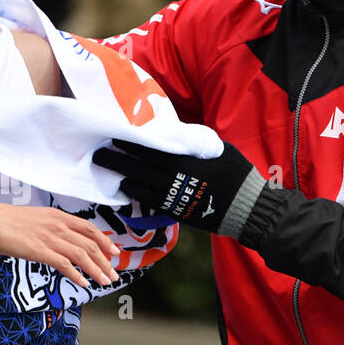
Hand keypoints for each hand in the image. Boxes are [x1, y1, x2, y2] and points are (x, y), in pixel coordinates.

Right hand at [0, 201, 120, 288]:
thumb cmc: (6, 221)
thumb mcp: (35, 219)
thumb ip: (50, 227)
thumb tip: (60, 239)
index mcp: (58, 216)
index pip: (89, 229)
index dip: (105, 242)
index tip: (114, 253)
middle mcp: (58, 225)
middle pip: (90, 244)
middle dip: (105, 261)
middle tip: (113, 274)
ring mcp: (49, 238)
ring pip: (82, 255)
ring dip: (96, 271)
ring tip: (104, 282)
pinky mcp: (40, 251)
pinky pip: (65, 264)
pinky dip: (77, 275)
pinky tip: (83, 284)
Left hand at [92, 137, 260, 235]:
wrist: (246, 208)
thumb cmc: (236, 173)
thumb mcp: (217, 149)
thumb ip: (192, 142)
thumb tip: (174, 132)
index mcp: (181, 163)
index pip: (148, 150)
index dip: (129, 144)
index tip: (113, 136)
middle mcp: (171, 181)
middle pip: (136, 170)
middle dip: (115, 162)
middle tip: (97, 155)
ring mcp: (171, 199)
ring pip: (139, 189)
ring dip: (122, 179)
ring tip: (108, 172)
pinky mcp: (174, 212)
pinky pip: (148, 204)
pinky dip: (136, 196)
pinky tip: (126, 190)